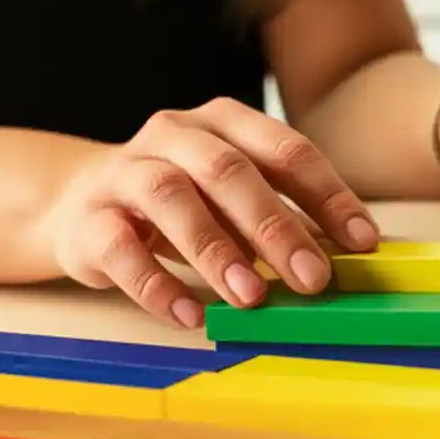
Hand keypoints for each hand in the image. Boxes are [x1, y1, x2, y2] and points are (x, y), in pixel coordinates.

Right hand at [46, 97, 379, 327]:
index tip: (363, 244)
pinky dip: (158, 285)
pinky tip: (191, 315)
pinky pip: (120, 248)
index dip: (328, 196)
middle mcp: (174, 135)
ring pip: (171, 198)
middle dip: (277, 226)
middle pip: (229, 171)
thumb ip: (284, 216)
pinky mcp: (87, 219)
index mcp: (223, 123)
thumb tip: (352, 258)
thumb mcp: (235, 199)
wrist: (76, 205)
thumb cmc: (183, 203)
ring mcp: (125, 172)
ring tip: (251, 299)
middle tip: (314, 279)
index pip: (285, 151)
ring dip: (216, 251)